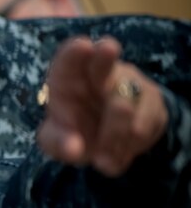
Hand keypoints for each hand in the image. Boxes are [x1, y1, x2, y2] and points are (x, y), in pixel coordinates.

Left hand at [37, 36, 167, 176]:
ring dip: (113, 134)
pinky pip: (145, 124)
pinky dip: (129, 146)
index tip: (82, 45)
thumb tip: (74, 148)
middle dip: (105, 56)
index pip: (69, 60)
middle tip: (107, 48)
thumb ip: (57, 143)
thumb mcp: (55, 140)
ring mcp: (130, 85)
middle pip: (104, 61)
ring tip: (101, 161)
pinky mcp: (152, 104)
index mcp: (69, 79)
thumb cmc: (72, 132)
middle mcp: (101, 75)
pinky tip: (115, 158)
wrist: (106, 143)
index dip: (74, 53)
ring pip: (125, 103)